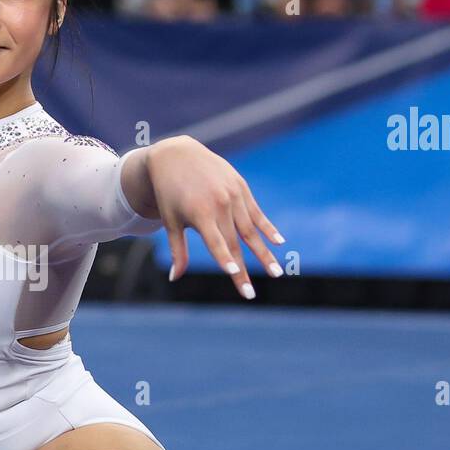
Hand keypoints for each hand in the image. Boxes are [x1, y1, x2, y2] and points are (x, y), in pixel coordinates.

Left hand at [148, 136, 284, 297]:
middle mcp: (219, 204)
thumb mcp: (170, 221)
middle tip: (251, 293)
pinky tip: (280, 242)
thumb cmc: (169, 193)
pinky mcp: (240, 187)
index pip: (216, 243)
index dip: (225, 259)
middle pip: (235, 243)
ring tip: (276, 273)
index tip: (235, 275)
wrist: (176, 155)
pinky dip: (268, 228)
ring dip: (264, 253)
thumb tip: (174, 278)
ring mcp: (232, 195)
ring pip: (251, 230)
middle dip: (244, 270)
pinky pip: (257, 212)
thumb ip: (177, 250)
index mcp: (200, 213)